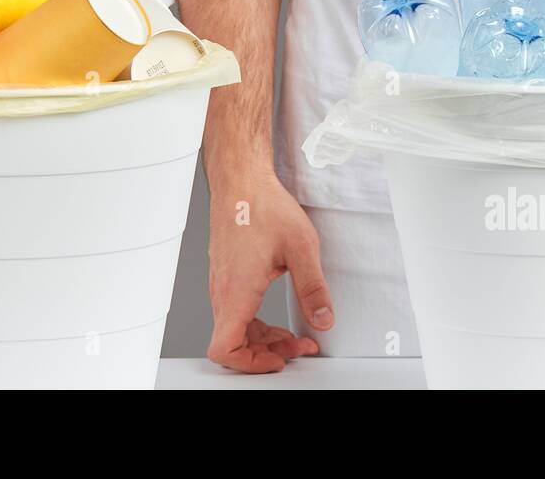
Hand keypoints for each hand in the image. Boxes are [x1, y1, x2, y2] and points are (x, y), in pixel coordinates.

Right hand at [207, 172, 331, 372]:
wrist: (242, 180)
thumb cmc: (263, 206)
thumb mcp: (301, 248)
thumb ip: (313, 289)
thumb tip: (323, 320)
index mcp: (237, 291)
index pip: (224, 349)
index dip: (249, 364)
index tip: (278, 359)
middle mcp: (223, 290)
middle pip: (232, 343)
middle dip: (267, 353)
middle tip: (299, 347)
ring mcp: (221, 282)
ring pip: (234, 328)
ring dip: (262, 338)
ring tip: (293, 335)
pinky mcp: (225, 274)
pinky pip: (234, 311)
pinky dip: (255, 321)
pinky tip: (277, 313)